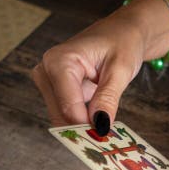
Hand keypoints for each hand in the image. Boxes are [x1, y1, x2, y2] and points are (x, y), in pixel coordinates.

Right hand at [32, 0, 168, 129]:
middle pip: (62, 116)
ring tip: (106, 123)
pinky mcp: (54, 91)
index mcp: (59, 61)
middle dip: (85, 128)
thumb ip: (108, 98)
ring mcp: (48, 82)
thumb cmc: (122, 42)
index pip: (69, 107)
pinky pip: (66, 114)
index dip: (88, 125)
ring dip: (85, 126)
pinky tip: (99, 118)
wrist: (121, 32)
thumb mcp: (121, 70)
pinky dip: (83, 121)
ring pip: (63, 119)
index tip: (107, 137)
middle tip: (109, 137)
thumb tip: (100, 126)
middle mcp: (46, 71)